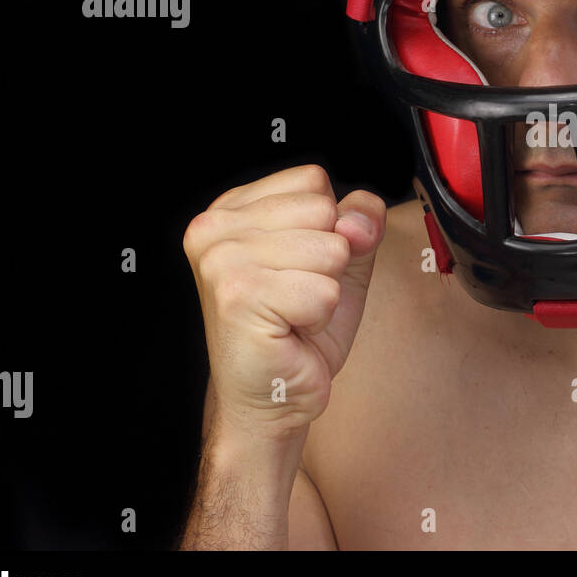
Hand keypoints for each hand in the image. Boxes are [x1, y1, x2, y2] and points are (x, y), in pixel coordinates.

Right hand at [183, 164, 385, 437]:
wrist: (270, 396)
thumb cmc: (298, 328)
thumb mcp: (342, 260)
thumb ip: (361, 222)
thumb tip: (360, 218)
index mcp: (231, 209)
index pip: (313, 180)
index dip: (327, 226)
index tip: (298, 266)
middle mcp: (215, 228)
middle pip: (324, 209)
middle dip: (328, 259)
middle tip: (295, 295)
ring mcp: (223, 261)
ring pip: (331, 250)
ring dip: (325, 290)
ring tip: (293, 313)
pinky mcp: (239, 297)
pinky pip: (325, 291)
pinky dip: (320, 317)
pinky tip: (290, 331)